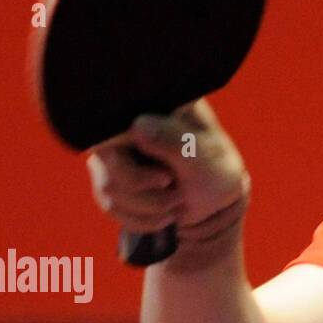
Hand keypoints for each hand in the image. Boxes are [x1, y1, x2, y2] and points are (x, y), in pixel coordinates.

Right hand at [87, 98, 249, 259]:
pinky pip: (110, 203)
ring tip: (176, 199)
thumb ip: (177, 141)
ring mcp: (115, 150)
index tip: (166, 178)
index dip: (133, 154)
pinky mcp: (110, 176)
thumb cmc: (215, 171)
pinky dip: (140, 217)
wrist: (214, 203)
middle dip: (145, 188)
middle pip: (108, 157)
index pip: (120, 118)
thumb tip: (137, 126)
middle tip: (176, 190)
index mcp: (158, 104)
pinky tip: (163, 214)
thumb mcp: (206, 157)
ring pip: (109, 186)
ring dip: (148, 205)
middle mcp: (128, 123)